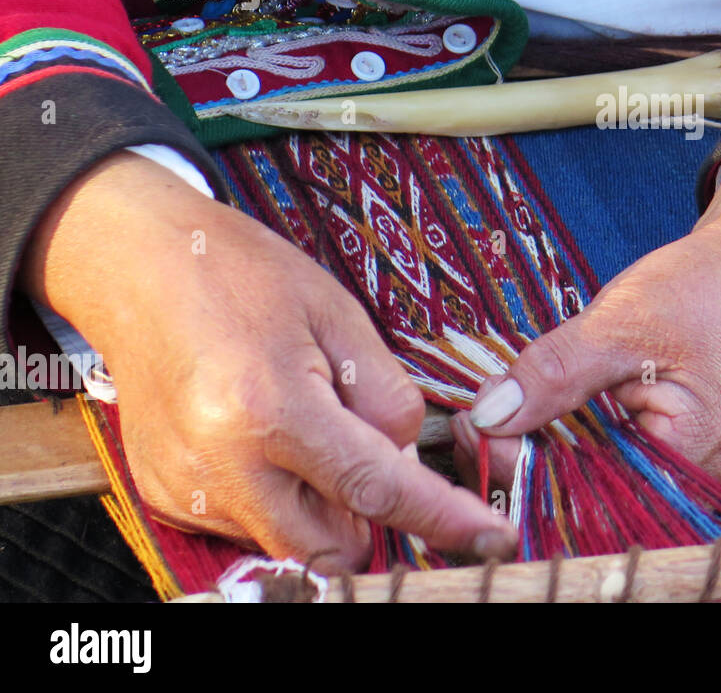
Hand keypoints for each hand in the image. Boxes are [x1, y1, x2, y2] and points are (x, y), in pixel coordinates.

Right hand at [20, 152, 515, 570]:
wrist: (138, 265)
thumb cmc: (243, 276)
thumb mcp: (338, 314)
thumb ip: (386, 397)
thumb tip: (409, 464)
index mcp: (270, 409)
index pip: (376, 489)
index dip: (440, 518)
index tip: (492, 537)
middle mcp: (221, 465)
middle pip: (331, 546)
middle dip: (366, 515)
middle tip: (360, 441)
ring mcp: (184, 487)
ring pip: (288, 542)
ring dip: (318, 503)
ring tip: (299, 419)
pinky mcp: (162, 494)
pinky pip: (245, 523)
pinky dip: (274, 494)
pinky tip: (259, 431)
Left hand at [456, 149, 720, 488]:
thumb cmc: (712, 289)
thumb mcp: (624, 322)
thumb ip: (556, 374)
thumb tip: (487, 416)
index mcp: (685, 466)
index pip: (579, 497)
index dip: (515, 468)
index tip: (468, 426)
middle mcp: (691, 491)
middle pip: (585, 503)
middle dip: (522, 467)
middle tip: (470, 420)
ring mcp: (686, 478)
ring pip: (595, 487)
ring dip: (543, 456)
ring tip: (497, 415)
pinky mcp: (676, 459)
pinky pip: (613, 467)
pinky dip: (572, 444)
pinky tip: (539, 418)